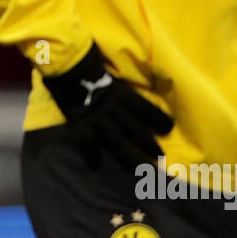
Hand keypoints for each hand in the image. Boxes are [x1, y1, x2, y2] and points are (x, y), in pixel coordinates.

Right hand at [42, 44, 173, 170]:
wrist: (67, 69)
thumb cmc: (92, 71)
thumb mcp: (113, 79)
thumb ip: (123, 94)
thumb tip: (137, 107)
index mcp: (122, 94)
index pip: (146, 109)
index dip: (159, 120)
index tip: (169, 128)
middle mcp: (113, 108)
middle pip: (136, 130)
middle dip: (149, 144)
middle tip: (160, 156)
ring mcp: (97, 118)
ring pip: (119, 143)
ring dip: (132, 158)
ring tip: (142, 168)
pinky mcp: (81, 125)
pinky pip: (89, 144)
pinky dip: (92, 155)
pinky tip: (96, 165)